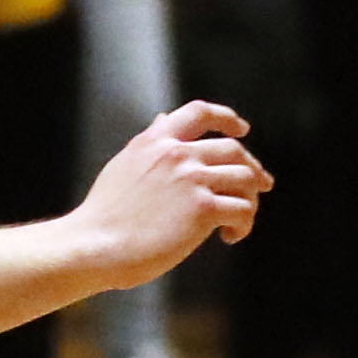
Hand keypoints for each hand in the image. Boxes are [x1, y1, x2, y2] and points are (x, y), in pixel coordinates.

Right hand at [71, 100, 268, 283]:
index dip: (226, 118)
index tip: (242, 130)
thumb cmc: (106, 214)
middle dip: (252, 168)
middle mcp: (175, 154)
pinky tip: (228, 237)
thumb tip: (163, 118)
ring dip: (250, 201)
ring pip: (246, 179)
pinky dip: (243, 225)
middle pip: (233, 149)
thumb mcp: (125, 163)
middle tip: (261, 187)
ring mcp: (191, 179)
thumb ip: (150, 142)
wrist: (96, 245)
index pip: (199, 112)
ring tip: (237, 221)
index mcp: (154, 140)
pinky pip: (243, 210)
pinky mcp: (203, 209)